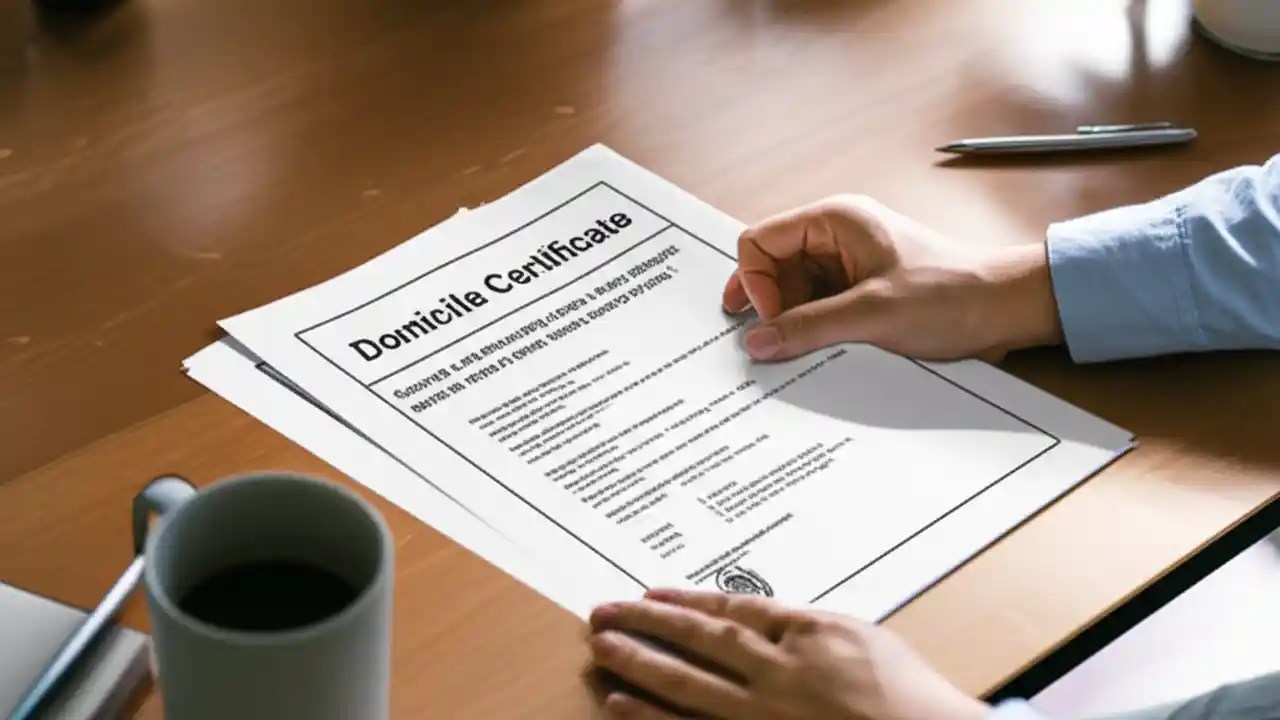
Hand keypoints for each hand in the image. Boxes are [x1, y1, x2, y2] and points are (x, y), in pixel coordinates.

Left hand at [588, 588, 987, 719]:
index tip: (649, 591)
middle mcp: (778, 673)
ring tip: (600, 649)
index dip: (685, 600)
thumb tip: (760, 615)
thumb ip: (807, 625)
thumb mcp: (864, 638)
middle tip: (601, 611)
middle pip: (698, 640)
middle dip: (646, 622)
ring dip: (638, 664)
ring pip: (686, 686)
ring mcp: (763, 716)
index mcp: (806, 635)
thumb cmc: (910, 697)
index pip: (731, 610)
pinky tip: (621, 707)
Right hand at [724, 195, 1062, 362]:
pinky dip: (811, 330)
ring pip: (793, 292)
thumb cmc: (952, 294)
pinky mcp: (861, 290)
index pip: (760, 241)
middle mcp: (836, 236)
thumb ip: (808, 327)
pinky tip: (817, 352)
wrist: (1006, 309)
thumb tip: (756, 341)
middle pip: (773, 267)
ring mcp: (848, 264)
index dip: (755, 282)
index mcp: (835, 220)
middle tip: (768, 344)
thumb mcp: (872, 315)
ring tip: (799, 351)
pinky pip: (818, 307)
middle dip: (768, 305)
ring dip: (791, 322)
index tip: (770, 321)